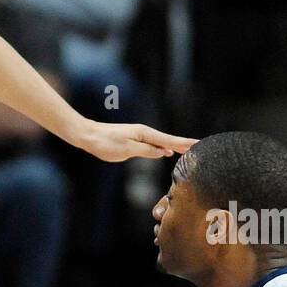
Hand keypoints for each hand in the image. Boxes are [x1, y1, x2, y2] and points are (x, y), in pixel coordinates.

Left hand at [77, 119, 195, 162]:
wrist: (89, 135)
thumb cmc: (105, 142)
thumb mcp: (127, 149)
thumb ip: (146, 151)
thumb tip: (163, 152)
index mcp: (144, 134)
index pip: (168, 140)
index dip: (182, 143)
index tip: (196, 144)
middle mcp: (143, 133)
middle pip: (167, 140)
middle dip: (182, 143)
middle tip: (198, 146)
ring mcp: (138, 136)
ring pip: (160, 142)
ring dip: (174, 146)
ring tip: (187, 149)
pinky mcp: (133, 140)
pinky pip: (153, 144)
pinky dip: (162, 147)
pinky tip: (166, 151)